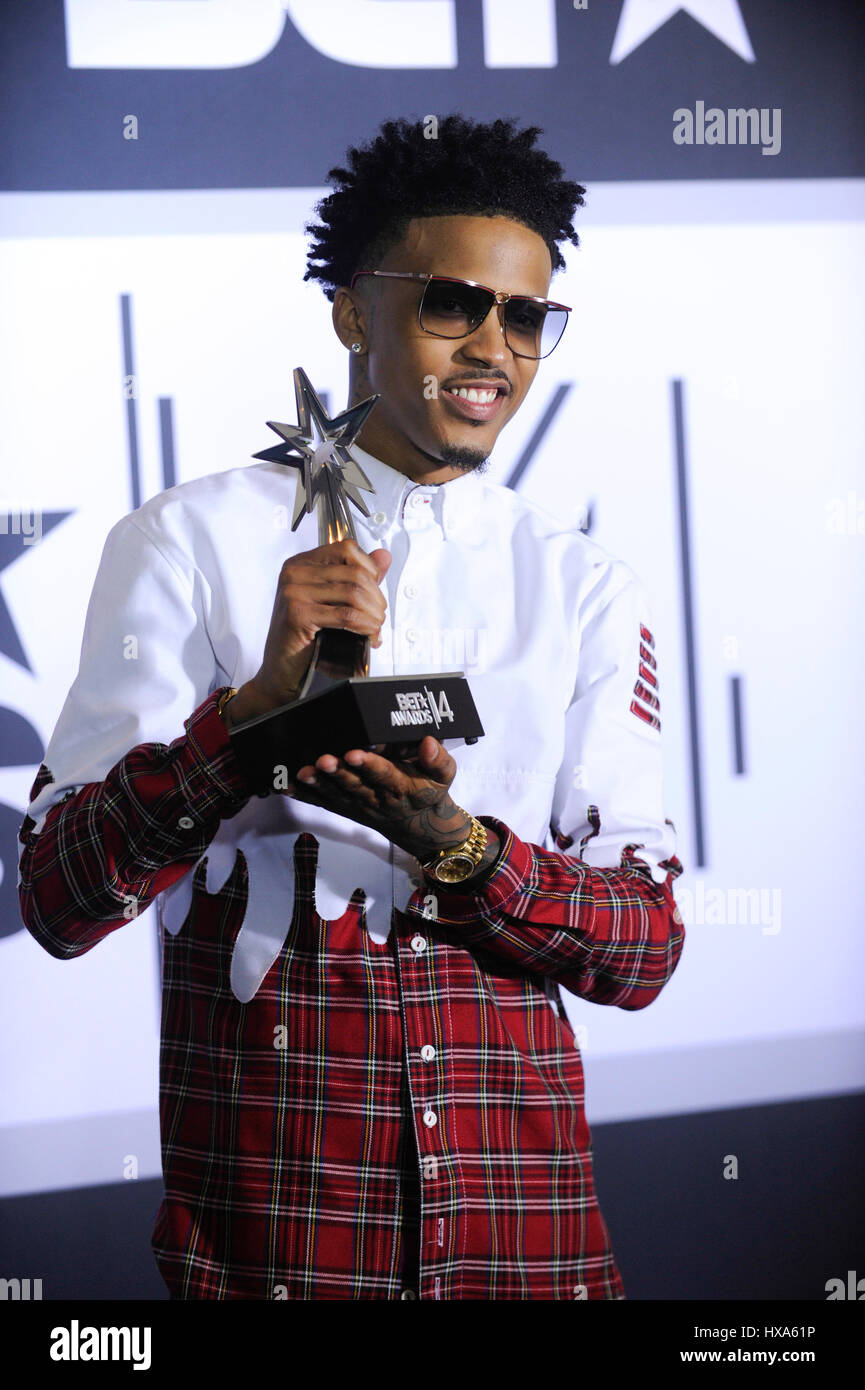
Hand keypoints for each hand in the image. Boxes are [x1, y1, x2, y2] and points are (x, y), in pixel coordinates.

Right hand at [226, 538, 390, 725]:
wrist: (281, 671)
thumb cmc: (304, 638)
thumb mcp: (332, 601)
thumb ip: (357, 577)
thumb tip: (384, 556)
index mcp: (301, 563)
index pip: (346, 548)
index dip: (369, 570)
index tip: (375, 592)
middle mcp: (294, 572)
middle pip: (355, 573)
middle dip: (377, 598)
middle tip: (379, 617)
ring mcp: (293, 592)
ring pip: (354, 593)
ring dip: (374, 614)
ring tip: (375, 628)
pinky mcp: (297, 614)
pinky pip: (346, 615)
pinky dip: (365, 626)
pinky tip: (369, 634)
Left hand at [286, 736, 473, 862]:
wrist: (422, 826)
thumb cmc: (430, 792)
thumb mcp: (445, 775)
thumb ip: (438, 759)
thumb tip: (428, 741)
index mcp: (402, 787)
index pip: (385, 775)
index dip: (369, 766)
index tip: (355, 753)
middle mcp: (378, 798)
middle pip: (355, 785)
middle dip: (337, 773)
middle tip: (323, 760)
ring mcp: (359, 806)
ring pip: (336, 795)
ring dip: (318, 784)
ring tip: (303, 772)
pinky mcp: (347, 809)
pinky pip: (324, 803)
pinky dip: (305, 795)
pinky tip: (287, 786)